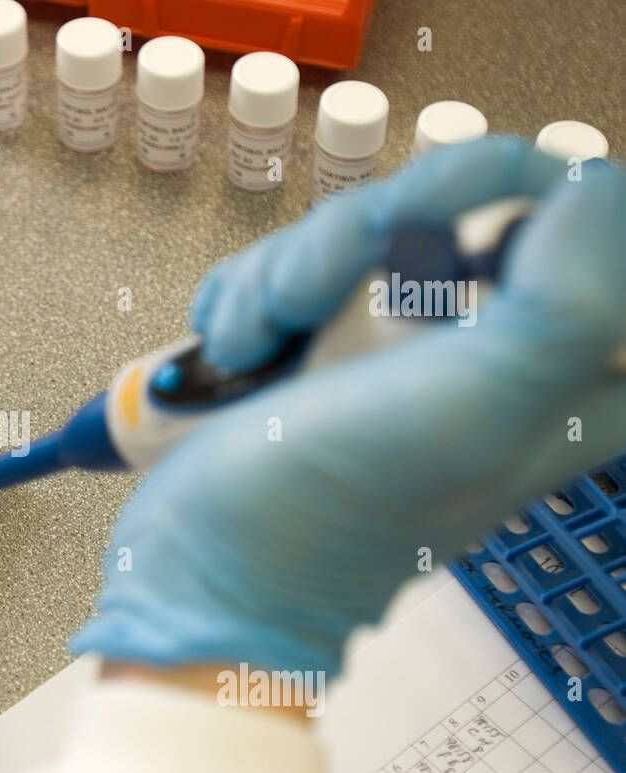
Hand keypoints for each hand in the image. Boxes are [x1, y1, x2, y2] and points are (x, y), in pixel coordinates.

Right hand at [72, 138, 625, 674]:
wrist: (192, 572)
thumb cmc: (315, 516)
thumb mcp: (457, 421)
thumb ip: (560, 313)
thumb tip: (592, 194)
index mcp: (566, 372)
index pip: (580, 212)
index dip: (487, 200)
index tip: (408, 248)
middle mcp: (492, 349)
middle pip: (453, 201)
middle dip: (353, 239)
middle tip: (306, 308)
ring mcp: (403, 345)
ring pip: (366, 224)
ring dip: (283, 276)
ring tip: (254, 350)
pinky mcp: (328, 345)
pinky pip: (302, 260)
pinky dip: (253, 293)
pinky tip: (238, 348)